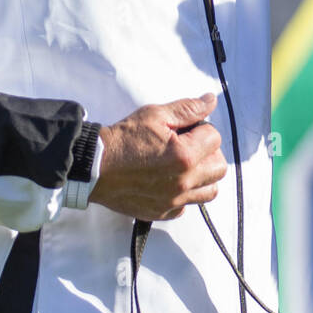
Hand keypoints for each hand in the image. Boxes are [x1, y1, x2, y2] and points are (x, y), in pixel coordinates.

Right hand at [92, 93, 226, 220]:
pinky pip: (187, 206)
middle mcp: (183, 182)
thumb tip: (211, 100)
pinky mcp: (162, 212)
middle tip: (190, 145)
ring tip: (185, 165)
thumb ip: (188, 109)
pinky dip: (185, 194)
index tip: (187, 130)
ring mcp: (173, 200)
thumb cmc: (122, 140)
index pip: (215, 138)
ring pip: (210, 191)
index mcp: (184, 156)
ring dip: (203, 176)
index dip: (202, 129)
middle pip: (219, 167)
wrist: (93, 166)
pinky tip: (170, 181)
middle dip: (209, 152)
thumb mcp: (155, 115)